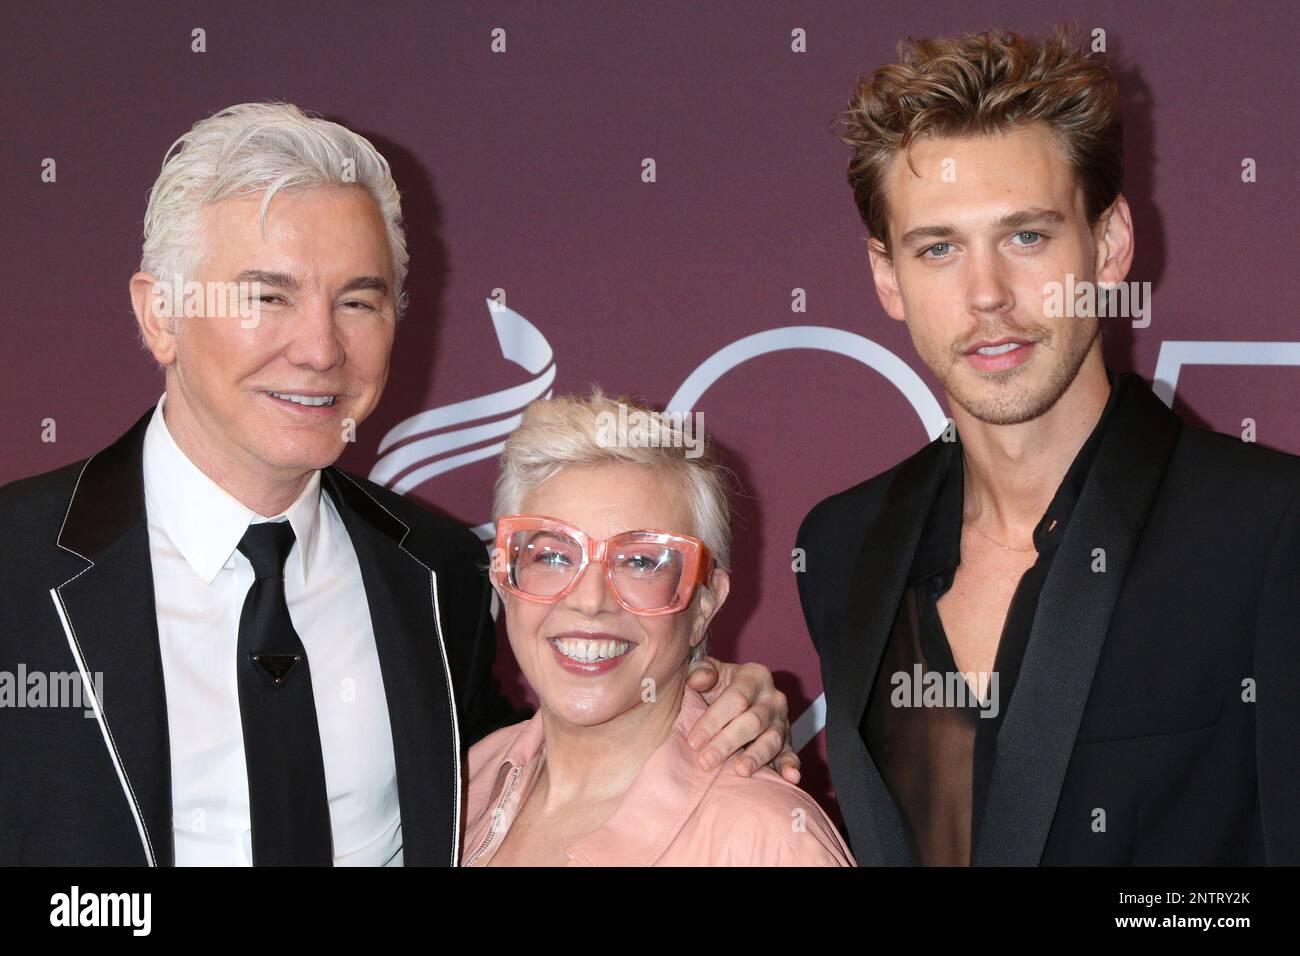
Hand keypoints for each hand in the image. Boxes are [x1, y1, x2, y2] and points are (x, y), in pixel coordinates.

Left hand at [685, 656, 799, 783]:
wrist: (733, 701)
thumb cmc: (715, 687)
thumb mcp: (706, 671)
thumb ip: (699, 670)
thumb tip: (698, 679)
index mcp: (754, 676)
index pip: (736, 698)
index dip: (713, 720)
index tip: (693, 741)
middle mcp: (773, 698)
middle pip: (753, 721)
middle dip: (727, 743)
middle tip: (705, 761)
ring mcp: (782, 721)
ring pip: (772, 740)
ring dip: (756, 757)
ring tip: (740, 771)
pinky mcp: (787, 743)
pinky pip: (790, 755)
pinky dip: (790, 766)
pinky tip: (790, 777)